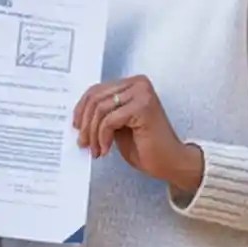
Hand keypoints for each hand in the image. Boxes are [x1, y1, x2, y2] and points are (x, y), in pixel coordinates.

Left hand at [73, 75, 202, 191]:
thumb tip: (78, 116)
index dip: (81, 109)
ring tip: (95, 149)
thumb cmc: (146, 146)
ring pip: (100, 108)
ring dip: (93, 133)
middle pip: (96, 97)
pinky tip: (105, 149)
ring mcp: (142, 93)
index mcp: (132, 84)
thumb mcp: (118, 125)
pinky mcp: (142, 107)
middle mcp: (138, 84)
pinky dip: (103, 137)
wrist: (171, 162)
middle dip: (85, 123)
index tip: (76, 127)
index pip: (97, 90)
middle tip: (83, 143)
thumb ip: (103, 114)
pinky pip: (109, 120)